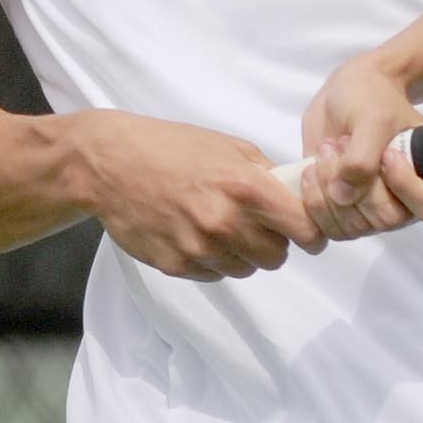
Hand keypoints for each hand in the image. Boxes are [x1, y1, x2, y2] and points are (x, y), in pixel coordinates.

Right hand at [70, 112, 327, 281]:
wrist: (111, 165)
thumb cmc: (174, 149)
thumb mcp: (232, 148)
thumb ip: (270, 176)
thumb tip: (301, 197)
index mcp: (247, 188)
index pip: (305, 230)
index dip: (312, 234)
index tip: (309, 234)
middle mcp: (225, 221)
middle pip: (277, 257)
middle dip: (275, 244)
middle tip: (259, 227)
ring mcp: (198, 247)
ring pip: (246, 269)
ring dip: (243, 254)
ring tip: (222, 227)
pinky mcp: (175, 264)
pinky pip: (214, 274)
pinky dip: (213, 261)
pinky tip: (197, 235)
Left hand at [298, 52, 422, 241]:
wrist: (342, 96)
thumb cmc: (371, 99)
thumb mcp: (372, 119)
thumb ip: (362, 158)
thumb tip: (345, 196)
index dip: (407, 187)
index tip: (387, 154)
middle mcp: (407, 202)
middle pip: (386, 219)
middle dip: (357, 181)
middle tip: (341, 143)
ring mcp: (375, 212)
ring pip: (353, 228)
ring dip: (328, 190)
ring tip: (326, 150)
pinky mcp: (344, 215)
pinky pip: (328, 230)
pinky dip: (312, 203)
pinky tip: (310, 170)